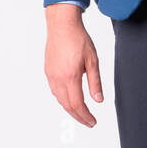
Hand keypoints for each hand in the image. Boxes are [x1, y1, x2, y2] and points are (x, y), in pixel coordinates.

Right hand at [44, 5, 103, 127]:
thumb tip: (99, 100)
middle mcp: (58, 78)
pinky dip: (63, 100)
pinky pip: (55, 91)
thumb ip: (95, 82)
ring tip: (81, 113)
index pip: (77, 104)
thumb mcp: (93, 61)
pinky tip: (71, 99)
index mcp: (70, 76)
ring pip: (60, 100)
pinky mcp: (48, 71)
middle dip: (79, 117)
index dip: (85, 116)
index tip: (92, 122)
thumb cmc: (78, 39)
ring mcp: (51, 75)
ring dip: (71, 109)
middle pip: (67, 105)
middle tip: (89, 122)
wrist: (62, 25)